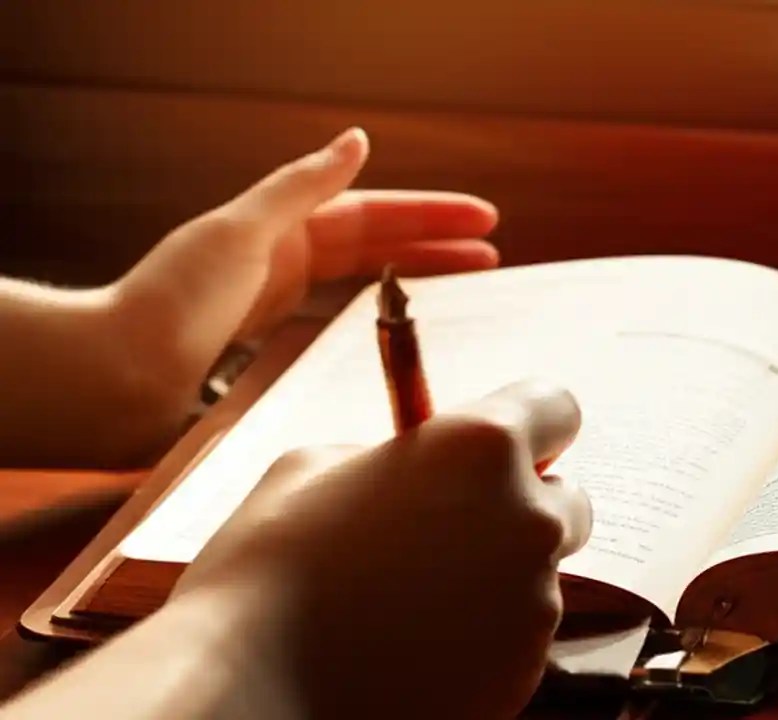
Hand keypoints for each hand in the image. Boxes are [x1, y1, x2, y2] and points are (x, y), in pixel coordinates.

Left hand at [107, 128, 498, 458]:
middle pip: (375, 248)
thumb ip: (301, 188)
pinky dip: (378, 328)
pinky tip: (405, 340)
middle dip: (435, 245)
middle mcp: (281, 266)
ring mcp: (277, 313)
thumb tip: (356, 141)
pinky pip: (341, 332)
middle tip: (492, 252)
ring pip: (363, 289)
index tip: (484, 220)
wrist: (117, 381)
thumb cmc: (172, 305)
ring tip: (468, 288)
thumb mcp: (241, 231)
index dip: (429, 215)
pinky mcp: (272, 358)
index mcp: (278, 232)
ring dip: (415, 283)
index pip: (371, 215)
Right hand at [172, 380, 592, 718]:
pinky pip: (519, 636)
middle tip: (455, 527)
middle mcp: (527, 519)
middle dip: (523, 508)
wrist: (252, 693)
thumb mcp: (317, 469)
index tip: (507, 444)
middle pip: (567, 500)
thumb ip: (398, 456)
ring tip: (413, 598)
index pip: (556, 408)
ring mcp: (534, 601)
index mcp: (482, 447)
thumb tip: (422, 468)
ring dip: (497, 577)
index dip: (530, 425)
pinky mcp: (526, 670)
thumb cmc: (269, 569)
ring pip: (539, 575)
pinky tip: (418, 644)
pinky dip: (484, 636)